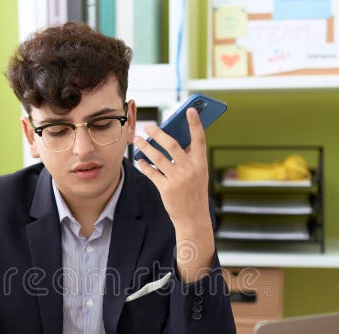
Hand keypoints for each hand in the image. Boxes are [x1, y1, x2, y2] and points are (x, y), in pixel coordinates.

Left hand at [132, 107, 210, 231]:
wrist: (193, 218)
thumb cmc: (194, 193)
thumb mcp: (198, 175)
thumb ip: (188, 159)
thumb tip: (171, 140)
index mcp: (201, 163)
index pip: (199, 139)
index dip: (195, 123)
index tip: (190, 110)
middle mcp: (190, 169)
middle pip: (172, 144)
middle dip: (158, 133)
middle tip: (148, 127)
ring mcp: (178, 180)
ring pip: (157, 157)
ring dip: (145, 147)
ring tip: (137, 140)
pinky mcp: (167, 189)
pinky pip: (152, 173)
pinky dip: (144, 165)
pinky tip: (139, 160)